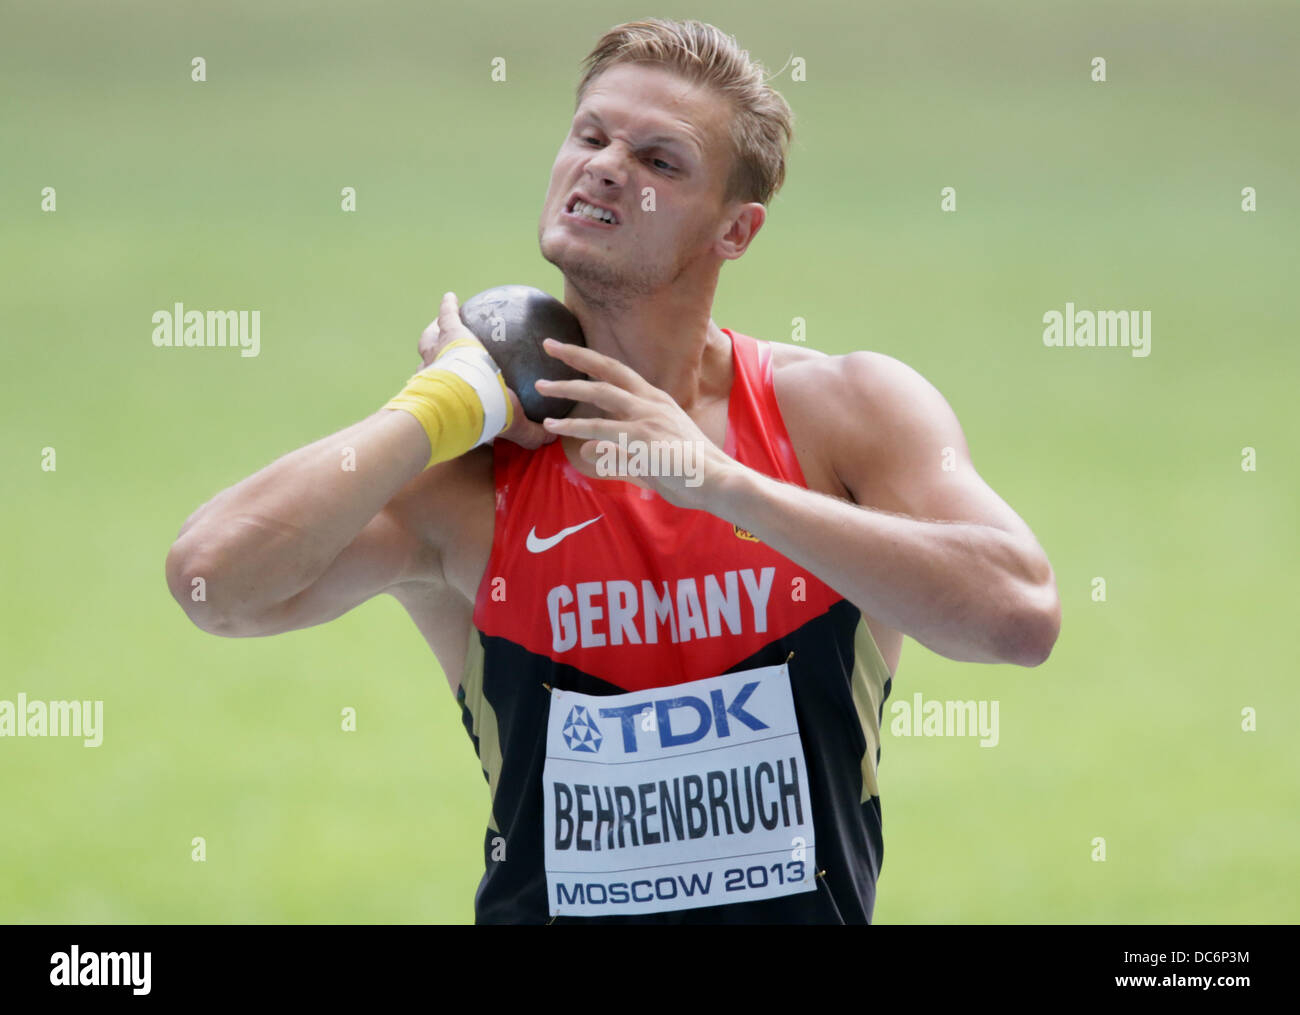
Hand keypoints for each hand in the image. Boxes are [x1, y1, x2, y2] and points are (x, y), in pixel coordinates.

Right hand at [419, 292, 553, 449]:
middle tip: (438, 354)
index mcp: (452, 396)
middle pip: (429, 366)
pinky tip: (451, 297)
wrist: (466, 398)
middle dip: (432, 361)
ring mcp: (438, 354)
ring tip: (440, 324)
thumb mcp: (513, 424)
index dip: (449, 387)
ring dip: (432, 335)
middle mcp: (436, 377)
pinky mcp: (449, 334)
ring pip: (429, 342)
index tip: (452, 383)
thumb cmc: (485, 413)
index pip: (450, 392)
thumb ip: (532, 432)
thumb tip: (550, 438)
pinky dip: (448, 306)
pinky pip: (447, 315)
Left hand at [534, 338, 738, 508]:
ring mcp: (647, 416)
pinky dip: (576, 425)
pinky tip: (557, 425)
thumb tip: (587, 448)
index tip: (569, 351)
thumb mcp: (649, 459)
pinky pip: (600, 428)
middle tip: (548, 345)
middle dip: (576, 355)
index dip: (593, 360)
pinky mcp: (642, 436)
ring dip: (566, 388)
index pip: (620, 373)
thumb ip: (618, 452)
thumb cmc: (691, 473)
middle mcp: (651, 401)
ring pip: (598, 394)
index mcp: (657, 401)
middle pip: (607, 370)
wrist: (720, 482)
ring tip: (541, 387)